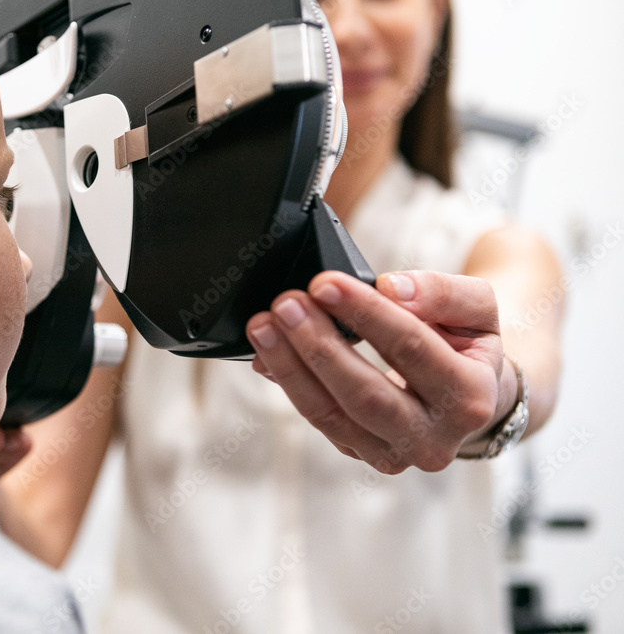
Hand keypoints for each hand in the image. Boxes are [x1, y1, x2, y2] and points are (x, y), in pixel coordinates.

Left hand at [246, 270, 514, 473]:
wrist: (470, 395)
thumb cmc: (468, 345)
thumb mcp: (476, 309)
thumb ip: (442, 293)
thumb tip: (391, 289)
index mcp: (472, 399)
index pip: (411, 349)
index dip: (365, 314)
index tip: (325, 284)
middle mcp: (434, 440)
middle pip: (365, 394)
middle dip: (319, 345)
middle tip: (285, 304)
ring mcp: (395, 454)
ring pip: (331, 415)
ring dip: (290, 367)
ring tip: (263, 325)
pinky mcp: (361, 452)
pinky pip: (319, 419)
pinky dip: (288, 383)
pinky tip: (266, 352)